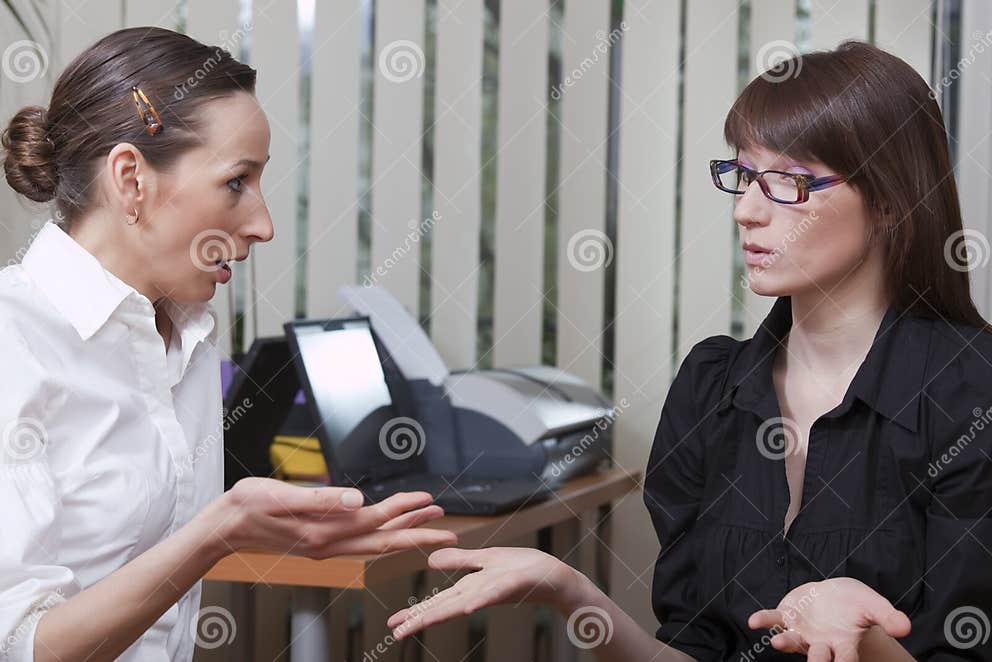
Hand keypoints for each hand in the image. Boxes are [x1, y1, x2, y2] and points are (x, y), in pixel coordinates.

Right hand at [204, 477, 457, 558]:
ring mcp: (324, 546)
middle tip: (447, 526)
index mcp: (324, 532)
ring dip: (402, 530)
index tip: (432, 503)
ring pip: (373, 541)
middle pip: (383, 540)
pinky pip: (359, 540)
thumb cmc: (247, 506)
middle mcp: (328, 544)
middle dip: (417, 532)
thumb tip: (358, 499)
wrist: (222, 527)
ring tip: (427, 519)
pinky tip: (387, 524)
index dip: (406, 511)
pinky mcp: (318, 542)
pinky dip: (380, 532)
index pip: (376, 521)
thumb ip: (321, 499)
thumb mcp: (281, 495)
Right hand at [386, 547, 580, 638]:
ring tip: (419, 624)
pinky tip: (466, 606)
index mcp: (470, 588)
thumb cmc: (522, 569)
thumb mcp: (485, 559)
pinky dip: (478, 599)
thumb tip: (430, 561)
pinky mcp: (510, 585)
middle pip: (444, 607)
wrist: (554, 576)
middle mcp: (478, 593)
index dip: (414, 613)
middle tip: (395, 634)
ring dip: (441, 614)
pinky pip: (491, 593)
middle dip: (419, 619)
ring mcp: (493, 590)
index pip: (438, 602)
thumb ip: (459, 561)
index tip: (392, 626)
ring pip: (462, 603)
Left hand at [747, 577, 911, 661]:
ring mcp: (802, 632)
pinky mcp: (787, 618)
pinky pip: (774, 620)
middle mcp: (822, 644)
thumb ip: (888, 617)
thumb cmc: (855, 605)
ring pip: (792, 642)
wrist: (836, 596)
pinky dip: (764, 620)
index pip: (847, 660)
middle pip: (818, 657)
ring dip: (784, 642)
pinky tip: (753, 621)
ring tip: (777, 642)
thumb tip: (905, 627)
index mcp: (845, 644)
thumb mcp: (873, 606)